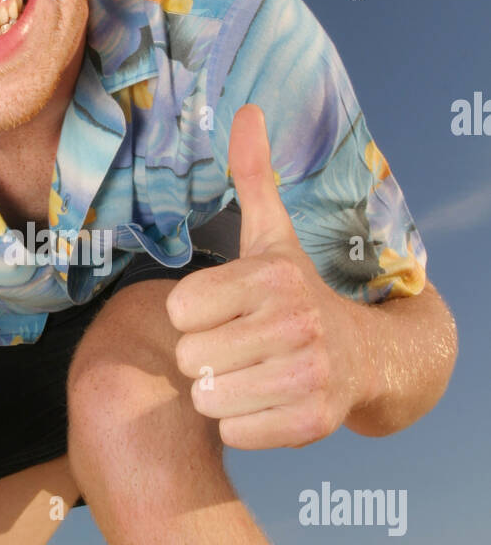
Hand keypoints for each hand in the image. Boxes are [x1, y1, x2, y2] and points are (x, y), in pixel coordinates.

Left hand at [166, 104, 369, 448]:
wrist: (364, 356)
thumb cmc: (297, 296)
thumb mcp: (272, 237)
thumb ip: (251, 178)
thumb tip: (245, 110)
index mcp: (271, 276)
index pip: (180, 309)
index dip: (195, 315)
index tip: (225, 311)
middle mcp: (293, 322)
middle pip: (190, 358)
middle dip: (207, 357)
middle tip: (240, 347)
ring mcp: (305, 374)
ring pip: (207, 398)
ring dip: (221, 393)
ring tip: (252, 373)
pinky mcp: (311, 422)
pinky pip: (233, 433)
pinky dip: (243, 425)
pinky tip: (266, 403)